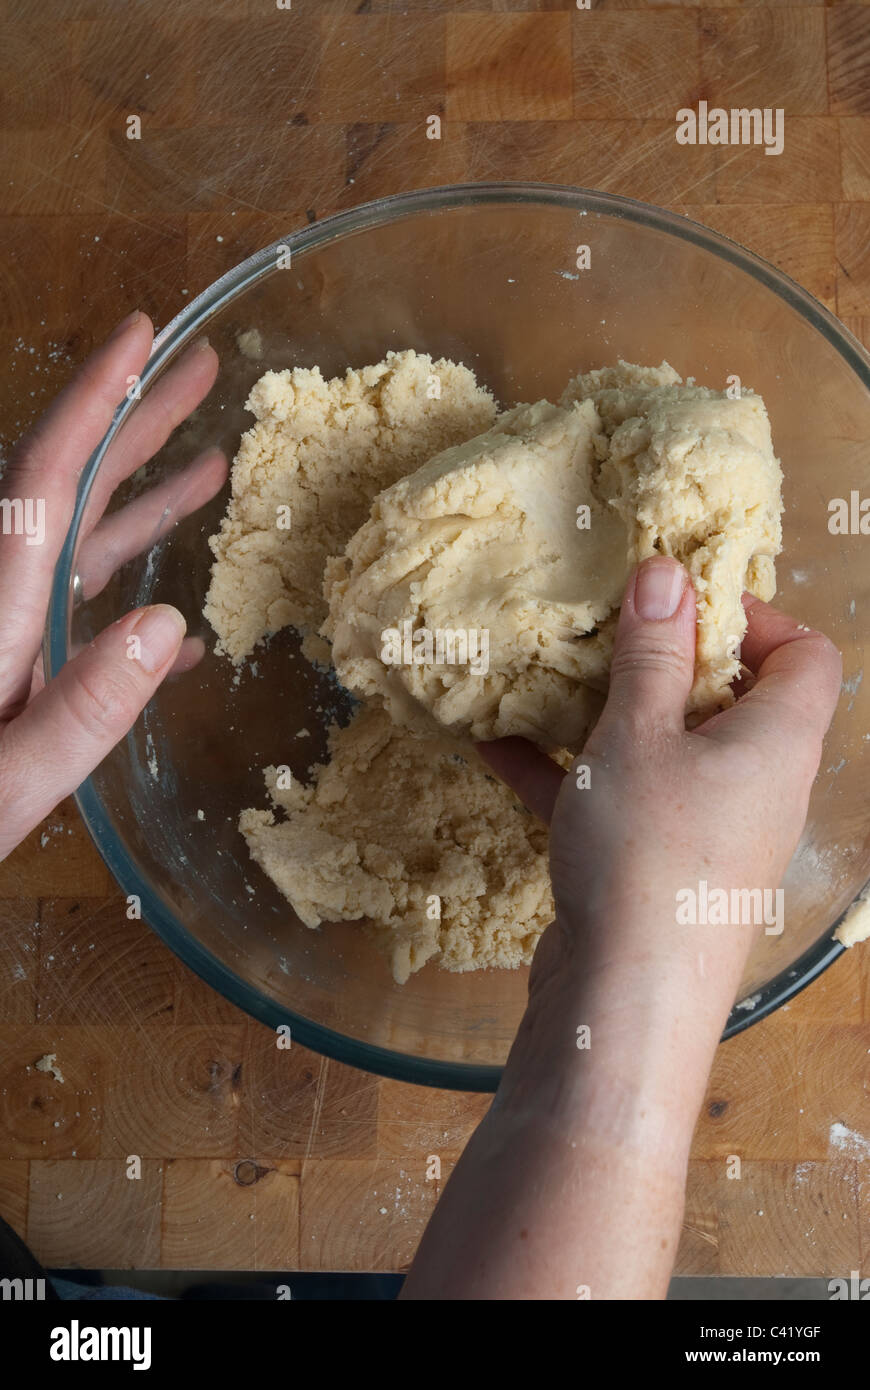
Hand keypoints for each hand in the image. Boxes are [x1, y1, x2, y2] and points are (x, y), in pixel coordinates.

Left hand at [0, 311, 226, 859]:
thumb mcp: (5, 783)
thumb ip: (81, 712)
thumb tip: (170, 627)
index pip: (47, 479)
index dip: (94, 400)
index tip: (140, 336)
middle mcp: (4, 604)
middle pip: (70, 487)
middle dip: (136, 422)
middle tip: (202, 367)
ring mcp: (9, 637)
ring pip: (82, 546)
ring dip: (147, 500)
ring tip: (215, 464)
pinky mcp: (16, 673)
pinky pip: (80, 619)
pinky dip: (133, 611)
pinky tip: (181, 633)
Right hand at [479, 555, 841, 1011]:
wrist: (621, 1005)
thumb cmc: (646, 852)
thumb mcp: (640, 735)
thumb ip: (653, 653)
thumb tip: (669, 571)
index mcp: (777, 742)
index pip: (806, 655)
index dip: (754, 616)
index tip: (680, 605)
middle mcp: (756, 785)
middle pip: (732, 698)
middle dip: (662, 661)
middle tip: (603, 634)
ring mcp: (707, 832)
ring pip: (668, 751)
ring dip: (608, 715)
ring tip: (547, 677)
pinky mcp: (658, 869)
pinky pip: (622, 801)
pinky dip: (574, 774)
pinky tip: (497, 746)